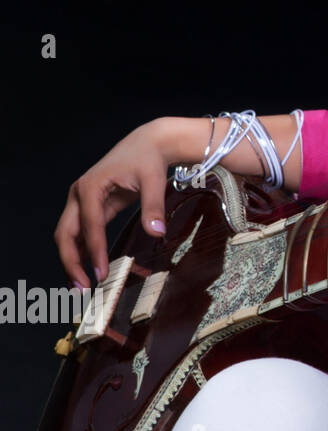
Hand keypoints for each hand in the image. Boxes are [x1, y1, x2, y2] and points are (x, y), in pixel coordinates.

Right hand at [53, 120, 171, 288]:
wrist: (149, 143)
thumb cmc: (149, 159)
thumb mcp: (154, 181)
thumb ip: (154, 207)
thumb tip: (157, 232)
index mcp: (90, 187)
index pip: (90, 226)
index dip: (95, 252)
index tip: (101, 274)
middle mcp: (79, 194)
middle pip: (66, 233)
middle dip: (71, 261)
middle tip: (82, 287)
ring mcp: (82, 200)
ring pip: (69, 234)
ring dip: (73, 259)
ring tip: (82, 284)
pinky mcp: (92, 205)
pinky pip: (83, 232)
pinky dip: (84, 250)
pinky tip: (91, 267)